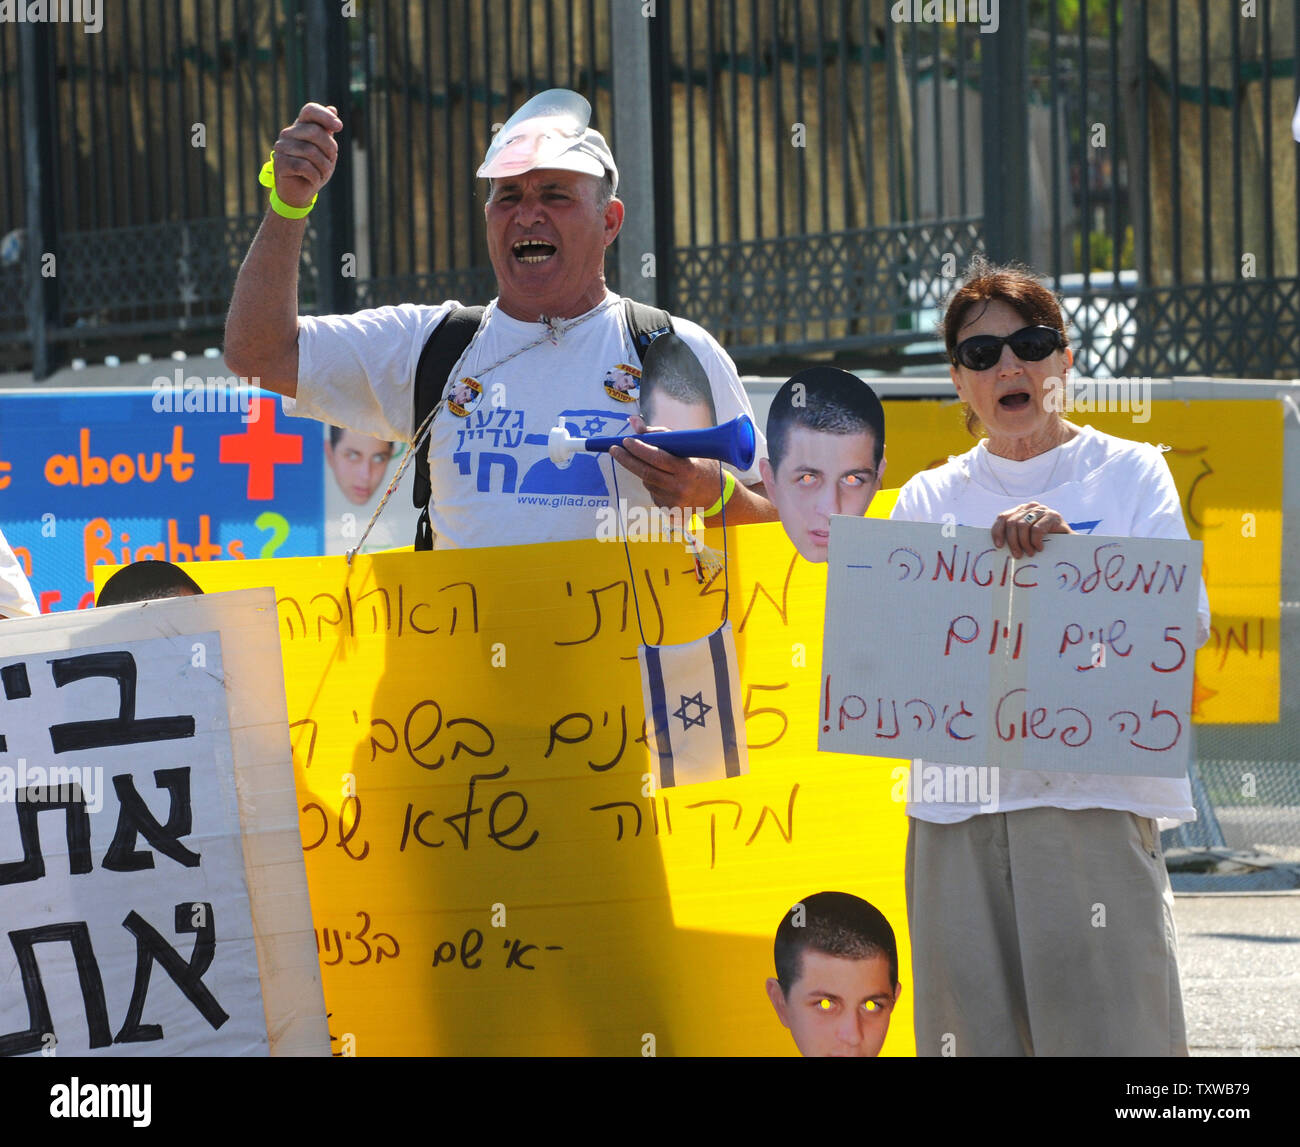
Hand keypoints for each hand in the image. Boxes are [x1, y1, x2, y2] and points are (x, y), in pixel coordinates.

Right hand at [272, 102, 342, 208]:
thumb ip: (327, 132)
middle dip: (330, 149)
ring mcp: (282, 147)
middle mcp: (288, 134)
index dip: (325, 116)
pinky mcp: (280, 163)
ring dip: (324, 167)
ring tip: (322, 173)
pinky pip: (304, 167)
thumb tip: (332, 109)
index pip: (310, 110)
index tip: (339, 127)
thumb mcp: (325, 151)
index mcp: (300, 127)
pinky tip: (314, 180)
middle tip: (331, 161)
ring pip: (311, 152)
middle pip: (315, 132)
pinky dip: (315, 176)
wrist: (299, 193)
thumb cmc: (314, 170)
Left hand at [609, 415, 725, 513]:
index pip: (656, 458)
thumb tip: (633, 422)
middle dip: (626, 459)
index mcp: (687, 469)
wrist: (716, 495)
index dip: (638, 449)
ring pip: (647, 482)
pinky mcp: (669, 511)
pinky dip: (652, 482)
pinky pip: (652, 492)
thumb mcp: (686, 446)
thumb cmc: (700, 464)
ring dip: (642, 470)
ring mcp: (674, 502)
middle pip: (645, 473)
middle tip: (614, 449)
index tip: (625, 440)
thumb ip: (659, 433)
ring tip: (651, 464)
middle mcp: (680, 488)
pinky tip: (662, 480)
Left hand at [991, 502, 1071, 557]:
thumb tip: (997, 545)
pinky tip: (1039, 548)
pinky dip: (1035, 541)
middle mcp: (1030, 507)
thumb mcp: (1025, 537)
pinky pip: (1036, 529)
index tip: (999, 546)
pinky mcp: (1053, 515)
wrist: (1068, 543)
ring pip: (1022, 526)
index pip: (1002, 517)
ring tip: (1029, 553)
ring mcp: (1042, 509)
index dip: (998, 531)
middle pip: (1012, 523)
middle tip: (1017, 555)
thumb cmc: (1044, 542)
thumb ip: (1013, 535)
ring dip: (1024, 543)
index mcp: (1020, 510)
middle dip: (1012, 541)